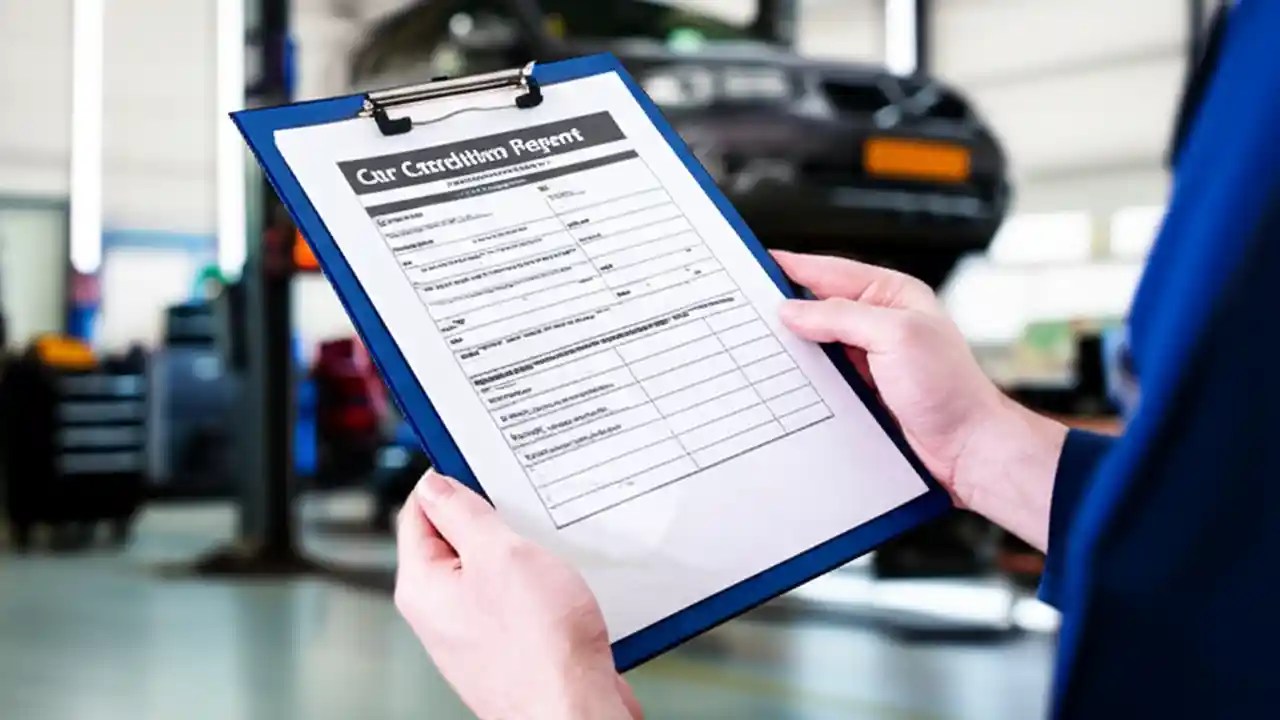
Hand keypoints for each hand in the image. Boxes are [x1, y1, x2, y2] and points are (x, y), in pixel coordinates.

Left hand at [395, 470, 641, 719]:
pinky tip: (562, 585)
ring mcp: (472, 632)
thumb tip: (435, 484)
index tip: (481, 465)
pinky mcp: (506, 647)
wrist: (575, 711)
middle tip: (525, 509)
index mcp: (422, 585)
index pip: (418, 512)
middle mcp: (440, 612)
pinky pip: (514, 599)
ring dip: (521, 553)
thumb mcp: (500, 554)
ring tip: (548, 551)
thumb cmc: (540, 646)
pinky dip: (537, 584)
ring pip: (490, 570)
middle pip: (455, 539)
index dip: (448, 481)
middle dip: (492, 519)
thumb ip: (463, 514)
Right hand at [773, 251, 1066, 549]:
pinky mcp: (864, 390)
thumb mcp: (896, 336)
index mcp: (894, 296)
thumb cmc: (949, 390)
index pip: (833, 273)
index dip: (795, 267)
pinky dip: (804, 375)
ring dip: (794, 345)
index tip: (760, 263)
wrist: (967, 448)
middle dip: (787, 307)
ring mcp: (872, 358)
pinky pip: (824, 375)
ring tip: (759, 343)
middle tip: (748, 307)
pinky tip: (785, 378)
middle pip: (821, 307)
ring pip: (819, 343)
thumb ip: (842, 317)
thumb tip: (794, 310)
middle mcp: (881, 323)